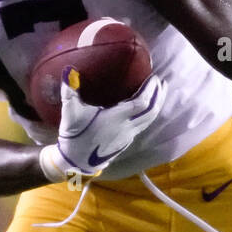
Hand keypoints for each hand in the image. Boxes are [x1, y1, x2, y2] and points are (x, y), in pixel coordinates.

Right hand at [41, 72, 165, 179]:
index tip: (154, 77)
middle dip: (159, 95)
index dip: (151, 90)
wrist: (77, 161)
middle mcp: (126, 127)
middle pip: (151, 111)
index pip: (141, 103)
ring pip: (150, 119)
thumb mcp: (70, 113)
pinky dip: (151, 113)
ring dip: (158, 104)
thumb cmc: (75, 135)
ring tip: (161, 91)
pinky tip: (150, 107)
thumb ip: (69, 91)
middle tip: (162, 82)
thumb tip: (68, 71)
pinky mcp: (128, 140)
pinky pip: (145, 124)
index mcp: (116, 118)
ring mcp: (129, 135)